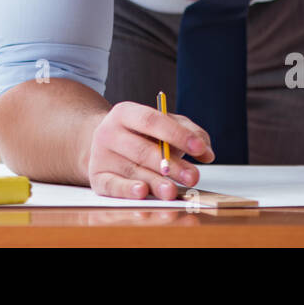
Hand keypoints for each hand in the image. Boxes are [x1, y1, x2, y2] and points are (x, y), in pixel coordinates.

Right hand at [85, 101, 213, 199]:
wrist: (104, 145)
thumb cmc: (140, 135)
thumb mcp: (164, 126)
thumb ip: (189, 133)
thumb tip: (207, 152)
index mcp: (125, 112)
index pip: (152, 121)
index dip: (176, 134)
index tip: (198, 148)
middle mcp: (109, 132)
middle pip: (143, 149)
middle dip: (171, 164)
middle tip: (193, 177)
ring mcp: (100, 155)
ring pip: (132, 170)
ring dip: (155, 182)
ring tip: (172, 191)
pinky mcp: (96, 177)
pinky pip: (112, 185)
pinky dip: (127, 190)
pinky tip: (142, 192)